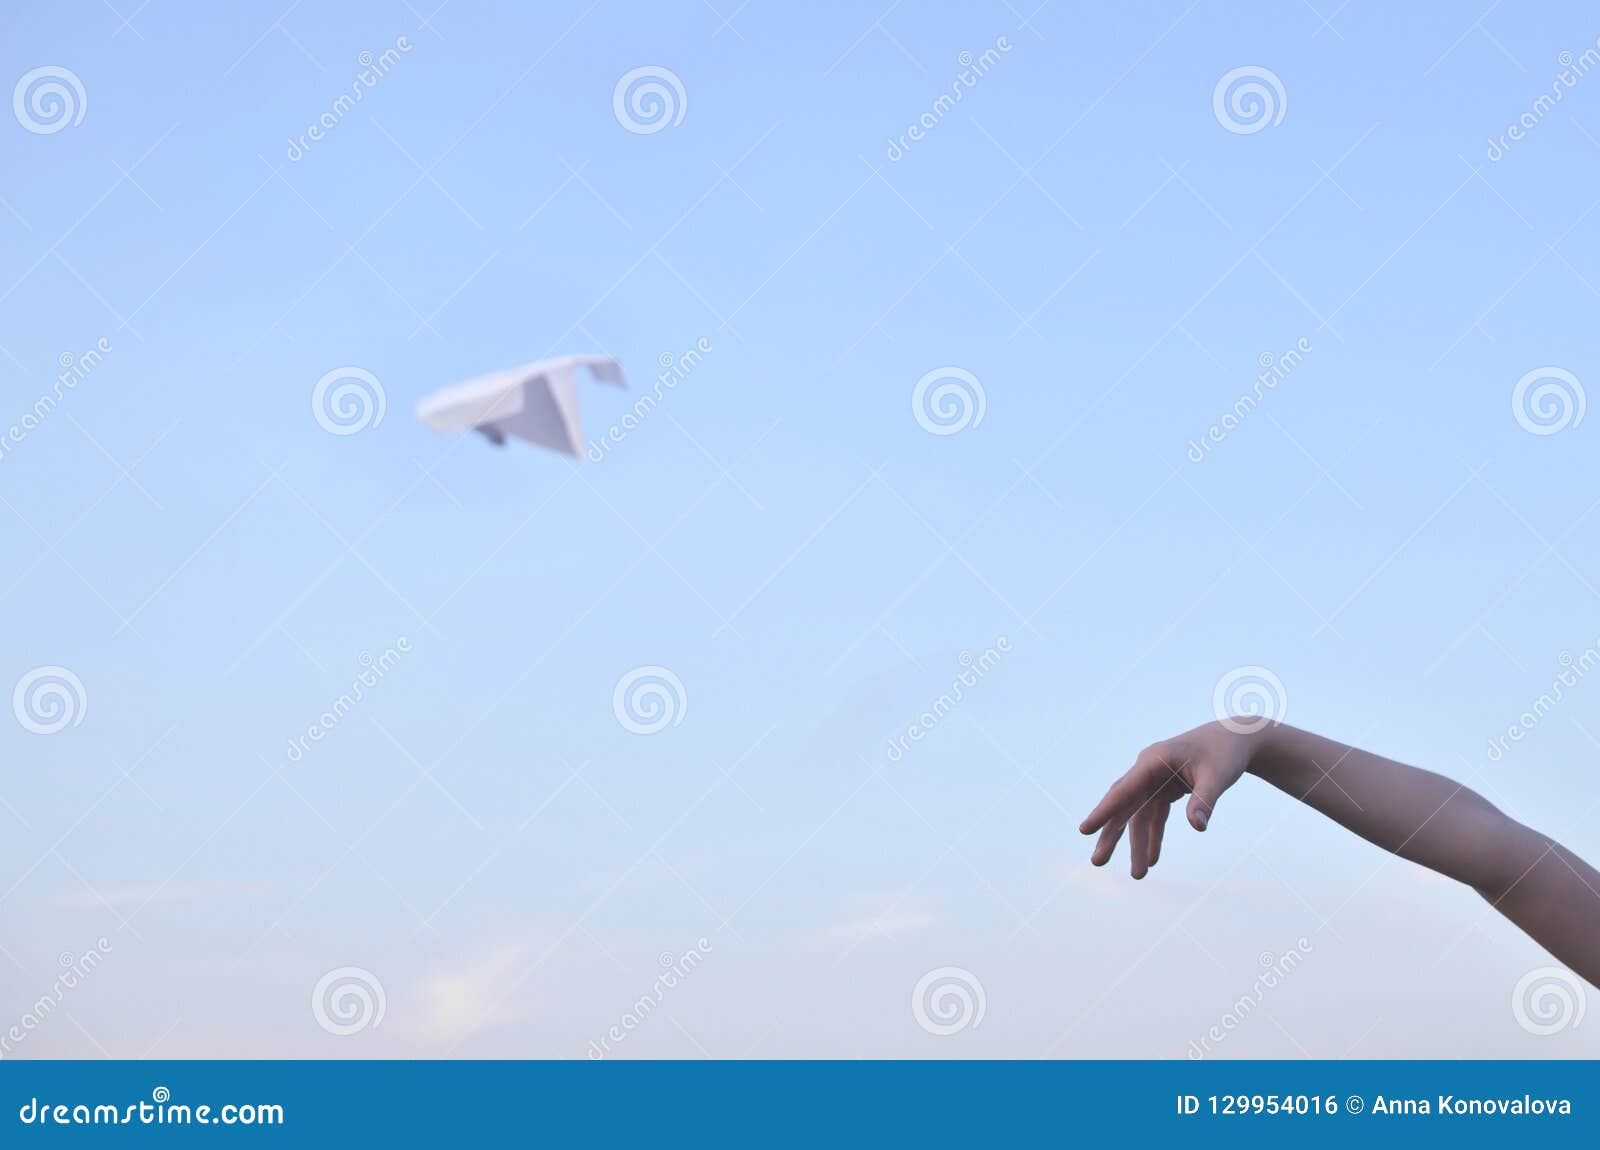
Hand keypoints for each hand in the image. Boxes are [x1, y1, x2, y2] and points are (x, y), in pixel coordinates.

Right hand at [1078, 721, 1257, 877]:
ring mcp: (1155, 780)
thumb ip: (1204, 801)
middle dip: (1111, 835)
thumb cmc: (1226, 753)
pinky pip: (1153, 817)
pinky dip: (1154, 837)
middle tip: (1098, 862)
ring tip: (1138, 876)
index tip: (1084, 830)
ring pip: (1137, 816)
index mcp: (1154, 761)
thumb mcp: (1219, 776)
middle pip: (1123, 806)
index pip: (1124, 790)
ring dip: (1136, 844)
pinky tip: (1153, 860)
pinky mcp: (1165, 789)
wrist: (1237, 739)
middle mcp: (1148, 770)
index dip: (1104, 811)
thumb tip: (1198, 828)